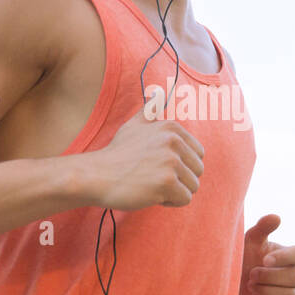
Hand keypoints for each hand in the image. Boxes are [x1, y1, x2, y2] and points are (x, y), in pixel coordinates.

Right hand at [89, 106, 204, 210]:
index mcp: (171, 128)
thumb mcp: (134, 125)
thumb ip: (150, 110)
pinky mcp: (167, 182)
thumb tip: (160, 92)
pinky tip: (151, 194)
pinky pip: (185, 199)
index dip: (181, 165)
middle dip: (180, 179)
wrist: (96, 175)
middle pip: (198, 170)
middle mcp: (174, 142)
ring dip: (175, 192)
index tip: (158, 165)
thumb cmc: (117, 154)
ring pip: (193, 186)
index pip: (198, 154)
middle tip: (154, 177)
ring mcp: (171, 161)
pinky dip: (170, 202)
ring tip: (152, 185)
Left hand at [237, 213, 294, 294]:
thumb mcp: (250, 241)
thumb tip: (276, 217)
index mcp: (293, 256)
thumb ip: (262, 228)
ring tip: (251, 286)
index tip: (264, 259)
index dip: (283, 257)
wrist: (234, 285)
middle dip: (269, 277)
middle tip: (251, 275)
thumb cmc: (245, 259)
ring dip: (266, 291)